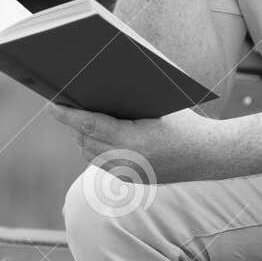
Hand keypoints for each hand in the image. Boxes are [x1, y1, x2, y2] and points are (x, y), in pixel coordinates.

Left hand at [49, 101, 222, 185]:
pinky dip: (95, 149)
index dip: (68, 115)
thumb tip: (98, 80)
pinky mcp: (131, 180)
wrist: (208, 155)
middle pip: (85, 140)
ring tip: (77, 119)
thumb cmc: (185, 122)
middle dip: (73, 124)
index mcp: (135, 140)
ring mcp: (129, 174)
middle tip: (63, 106)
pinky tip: (94, 135)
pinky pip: (102, 163)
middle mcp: (129, 161)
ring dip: (82, 137)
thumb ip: (130, 97)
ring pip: (89, 154)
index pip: (91, 125)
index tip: (52, 105)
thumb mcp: (160, 103)